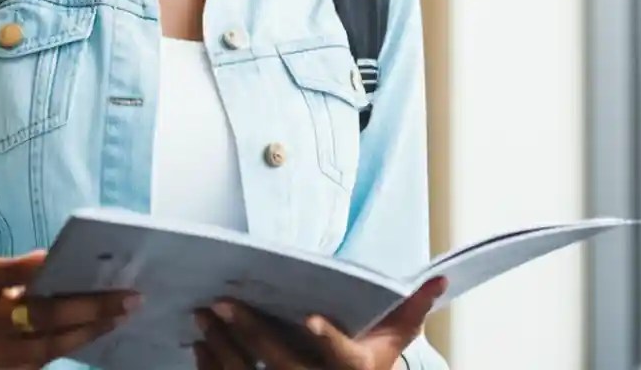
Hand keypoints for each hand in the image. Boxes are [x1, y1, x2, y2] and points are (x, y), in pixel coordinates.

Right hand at [0, 250, 140, 368]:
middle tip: (130, 298)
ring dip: (88, 332)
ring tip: (119, 317)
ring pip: (48, 348)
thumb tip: (56, 262)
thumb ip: (13, 269)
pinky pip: (39, 366)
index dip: (36, 268)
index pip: (9, 273)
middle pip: (42, 317)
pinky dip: (68, 350)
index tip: (69, 258)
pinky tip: (94, 336)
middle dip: (90, 307)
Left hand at [193, 276, 446, 369]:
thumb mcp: (392, 341)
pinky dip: (214, 367)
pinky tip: (200, 346)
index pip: (342, 355)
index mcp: (355, 369)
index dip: (328, 338)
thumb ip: (412, 310)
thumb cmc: (369, 364)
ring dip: (223, 347)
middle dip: (250, 331)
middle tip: (222, 303)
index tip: (310, 319)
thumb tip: (439, 279)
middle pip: (282, 362)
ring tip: (202, 317)